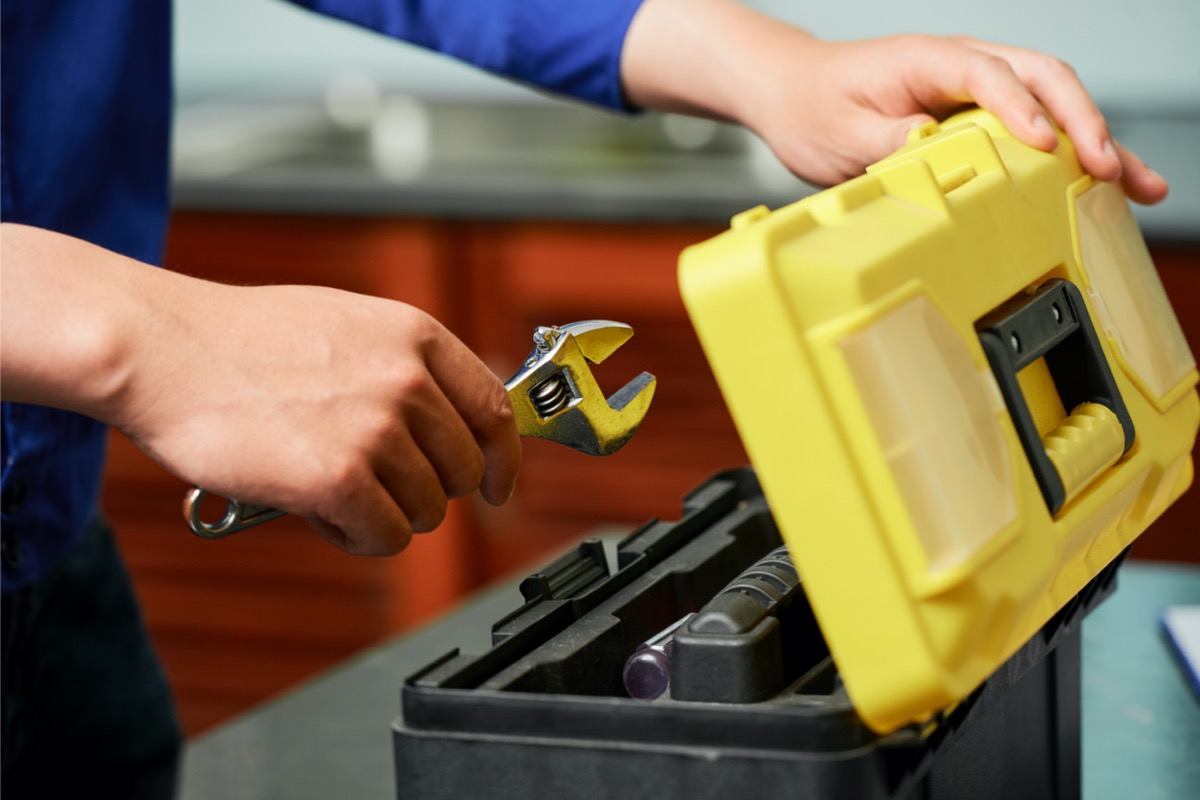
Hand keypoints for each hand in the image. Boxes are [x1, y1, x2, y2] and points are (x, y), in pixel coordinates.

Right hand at [127, 282, 521, 555]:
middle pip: (464, 471)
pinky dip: (355, 536)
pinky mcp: (339, 479)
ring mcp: (376, 429)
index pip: (495, 410)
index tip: (498, 486)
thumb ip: (408, 368)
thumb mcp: (349, 326)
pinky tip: (318, 509)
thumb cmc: (245, 341)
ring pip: (426, 511)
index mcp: (416, 337)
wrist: (165, 350)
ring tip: (331, 487)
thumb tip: (453, 422)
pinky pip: (385, 537)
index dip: (503, 460)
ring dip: (385, 514)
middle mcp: (407, 380)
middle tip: (377, 486)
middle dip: (427, 491)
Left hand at [745, 34, 1168, 202]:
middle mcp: (960, 62)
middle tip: (1111, 170)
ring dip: (1094, 138)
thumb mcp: (839, 134)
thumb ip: (889, 143)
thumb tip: (939, 156)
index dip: (1021, 110)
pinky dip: (1069, 150)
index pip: (989, 74)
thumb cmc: (813, 106)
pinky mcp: (975, 109)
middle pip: (1043, 77)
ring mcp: (973, 84)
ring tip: (1137, 184)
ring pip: (1051, 99)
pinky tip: (1102, 180)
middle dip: (1084, 122)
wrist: (793, 90)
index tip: (1044, 146)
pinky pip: (1033, 122)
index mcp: (926, 59)